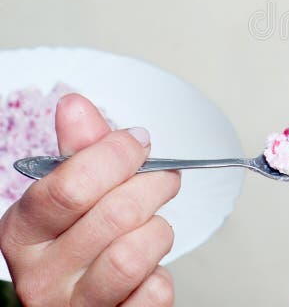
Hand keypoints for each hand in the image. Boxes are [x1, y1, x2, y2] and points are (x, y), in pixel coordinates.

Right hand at [0, 93, 180, 305]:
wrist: (86, 302)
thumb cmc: (84, 238)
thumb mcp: (75, 190)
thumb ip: (81, 149)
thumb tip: (75, 105)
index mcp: (23, 232)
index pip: (69, 187)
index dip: (116, 156)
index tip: (137, 143)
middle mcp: (39, 275)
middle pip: (115, 214)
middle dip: (153, 186)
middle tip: (163, 178)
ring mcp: (74, 306)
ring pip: (134, 255)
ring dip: (159, 230)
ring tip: (154, 224)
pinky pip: (153, 292)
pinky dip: (162, 274)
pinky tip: (148, 269)